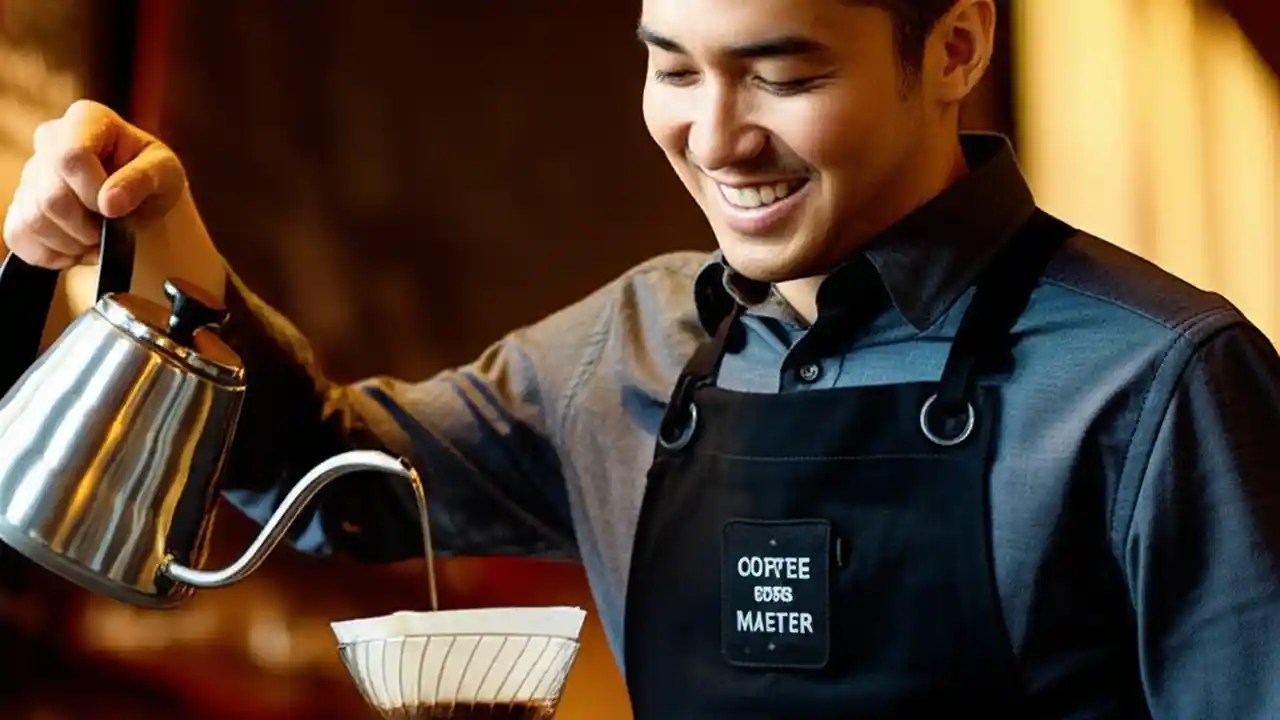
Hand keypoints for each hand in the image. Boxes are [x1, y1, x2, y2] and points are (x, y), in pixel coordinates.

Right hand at [2, 99, 188, 269]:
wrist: (140, 200)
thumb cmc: (153, 178)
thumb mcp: (166, 173)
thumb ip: (143, 180)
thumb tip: (109, 202)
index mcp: (86, 119)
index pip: (71, 157)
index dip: (94, 192)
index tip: (117, 207)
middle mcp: (49, 139)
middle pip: (52, 197)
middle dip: (89, 226)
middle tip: (112, 228)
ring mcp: (28, 174)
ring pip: (35, 221)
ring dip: (75, 242)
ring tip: (100, 236)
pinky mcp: (18, 207)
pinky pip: (20, 238)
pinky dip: (56, 254)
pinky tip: (80, 245)